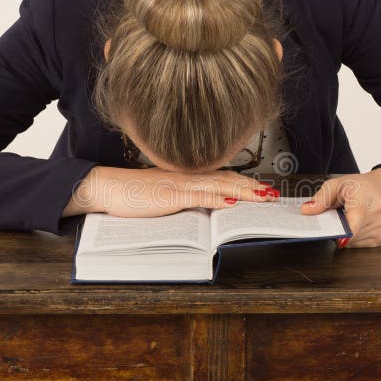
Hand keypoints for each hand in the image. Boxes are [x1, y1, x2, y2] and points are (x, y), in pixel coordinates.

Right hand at [62, 166, 278, 217]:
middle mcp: (187, 175)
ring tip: (263, 197)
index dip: (245, 180)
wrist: (106, 187)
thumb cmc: (132, 193)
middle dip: (253, 186)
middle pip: (227, 179)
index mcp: (186, 174)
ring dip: (244, 191)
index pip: (222, 175)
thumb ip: (184, 197)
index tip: (262, 186)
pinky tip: (232, 203)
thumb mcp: (163, 194)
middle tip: (273, 193)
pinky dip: (217, 200)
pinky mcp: (171, 195)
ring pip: (219, 186)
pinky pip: (199, 197)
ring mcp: (180, 184)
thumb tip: (205, 206)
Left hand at [300, 167, 380, 247]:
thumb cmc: (360, 186)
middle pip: (349, 233)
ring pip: (352, 242)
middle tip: (337, 216)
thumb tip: (306, 210)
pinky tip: (356, 224)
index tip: (339, 240)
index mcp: (364, 199)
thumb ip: (321, 198)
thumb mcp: (337, 184)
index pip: (356, 220)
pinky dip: (353, 237)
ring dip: (345, 233)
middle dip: (337, 229)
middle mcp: (376, 214)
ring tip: (349, 217)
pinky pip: (359, 244)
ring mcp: (380, 228)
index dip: (347, 233)